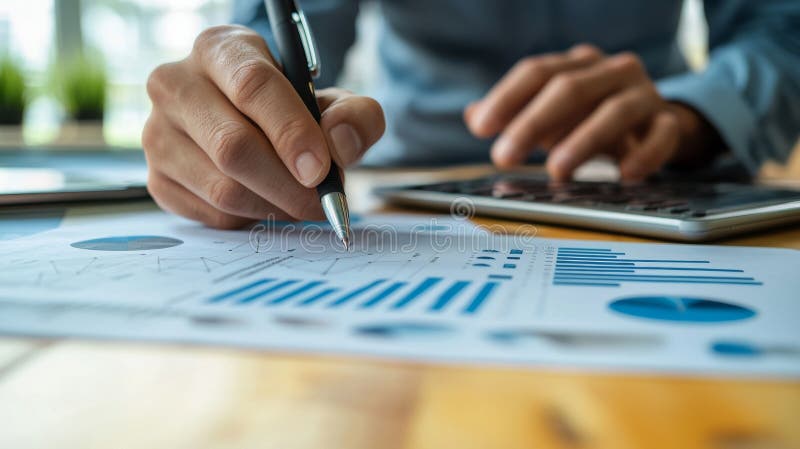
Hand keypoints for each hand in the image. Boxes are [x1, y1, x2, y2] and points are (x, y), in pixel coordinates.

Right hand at [143, 25, 384, 227]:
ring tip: (299, 201)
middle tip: (320, 201)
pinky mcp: (157, 179)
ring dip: (273, 206)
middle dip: (287, 184)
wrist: (249, 129)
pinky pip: (212, 214)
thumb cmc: (291, 112)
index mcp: (220, 49)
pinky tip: (266, 202)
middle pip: (232, 146)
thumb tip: (339, 143)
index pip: (252, 86)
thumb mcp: (333, 103)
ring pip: (222, 188)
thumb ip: (355, 116)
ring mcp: (158, 134)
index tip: (319, 169)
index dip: (290, 131)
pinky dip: (250, 219)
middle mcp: (176, 84)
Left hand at [464, 45, 715, 180]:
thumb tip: (473, 116)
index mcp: (577, 64)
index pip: (536, 71)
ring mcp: (644, 95)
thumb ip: (515, 113)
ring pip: (614, 112)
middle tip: (503, 157)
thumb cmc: (593, 117)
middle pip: (568, 89)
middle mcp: (611, 71)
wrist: (658, 123)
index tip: (481, 128)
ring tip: (556, 170)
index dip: (506, 98)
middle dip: (532, 124)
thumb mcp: (552, 114)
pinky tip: (624, 175)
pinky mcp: (669, 123)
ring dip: (582, 141)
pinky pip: (661, 137)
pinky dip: (644, 156)